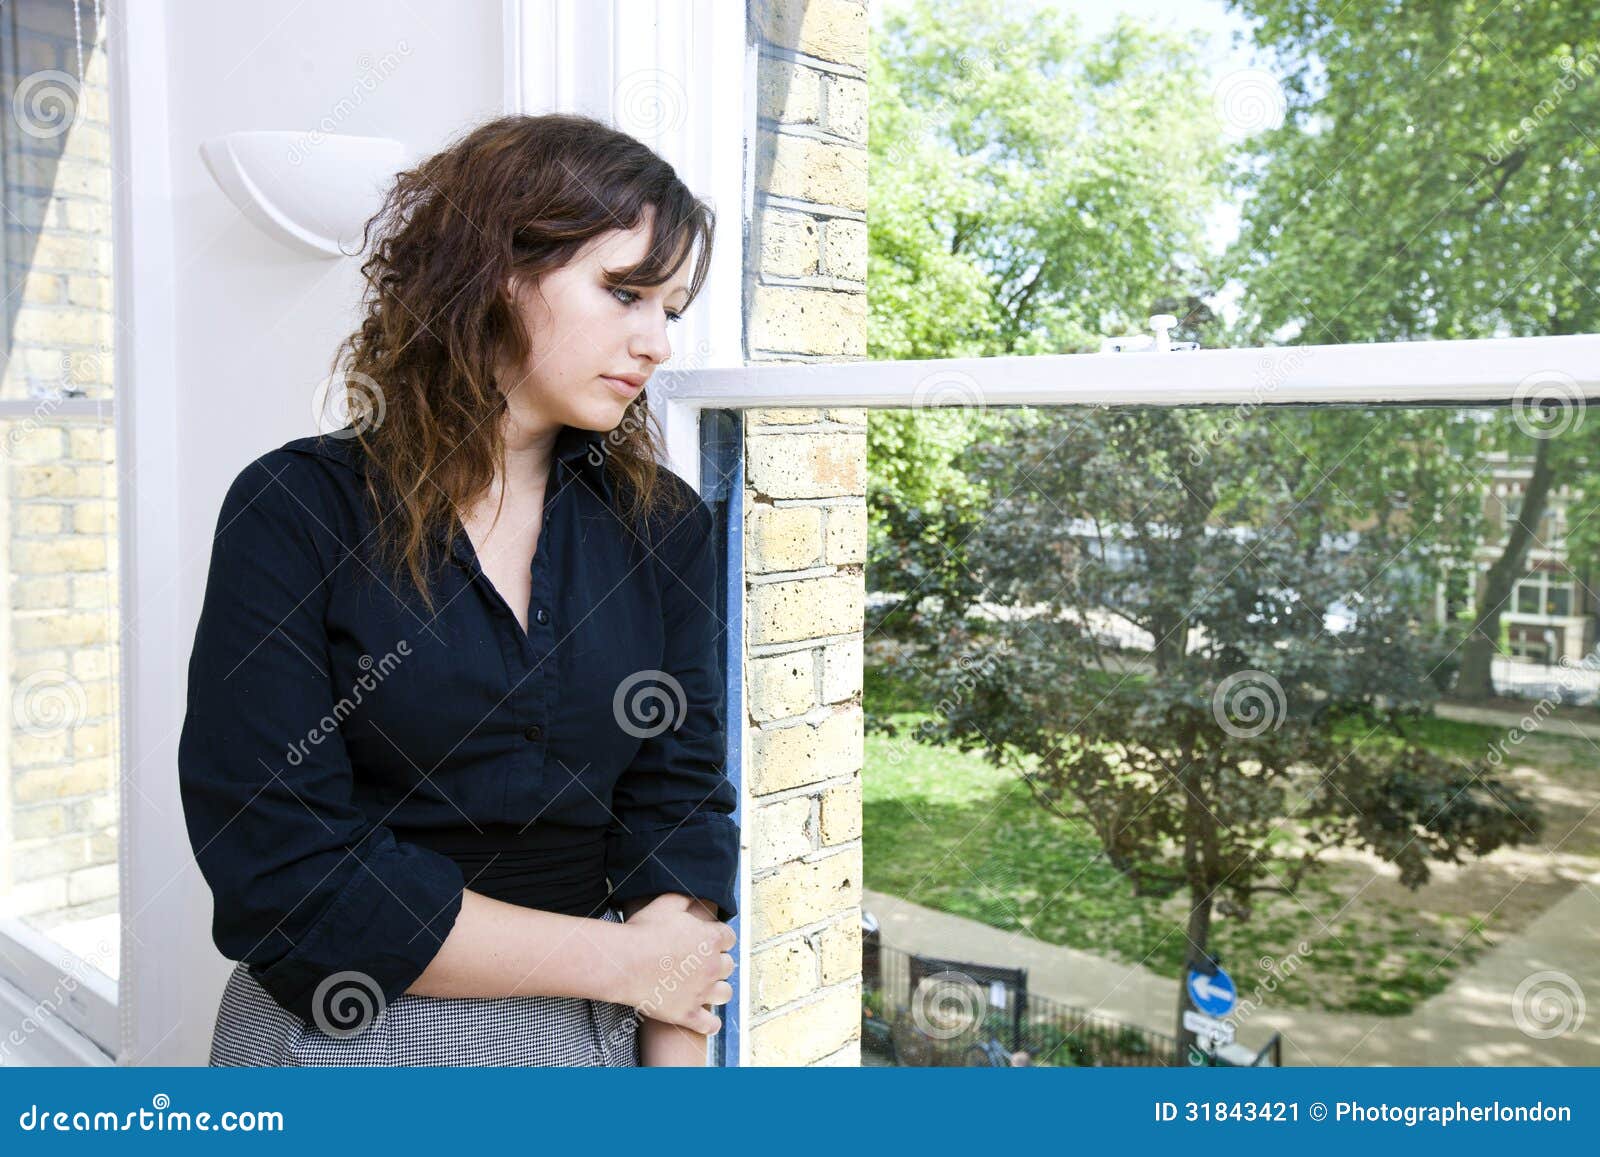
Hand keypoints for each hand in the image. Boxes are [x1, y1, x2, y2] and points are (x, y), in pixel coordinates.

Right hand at [615, 894, 735, 1034]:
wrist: (624, 963)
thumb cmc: (642, 932)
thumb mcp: (666, 904)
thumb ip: (685, 898)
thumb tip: (694, 896)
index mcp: (711, 938)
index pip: (730, 938)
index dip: (720, 938)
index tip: (712, 940)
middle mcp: (712, 966)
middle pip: (729, 965)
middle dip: (718, 963)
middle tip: (705, 964)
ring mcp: (701, 992)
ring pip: (725, 994)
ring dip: (719, 990)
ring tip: (708, 989)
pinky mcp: (688, 1014)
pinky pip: (709, 1025)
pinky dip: (710, 1024)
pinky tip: (707, 1021)